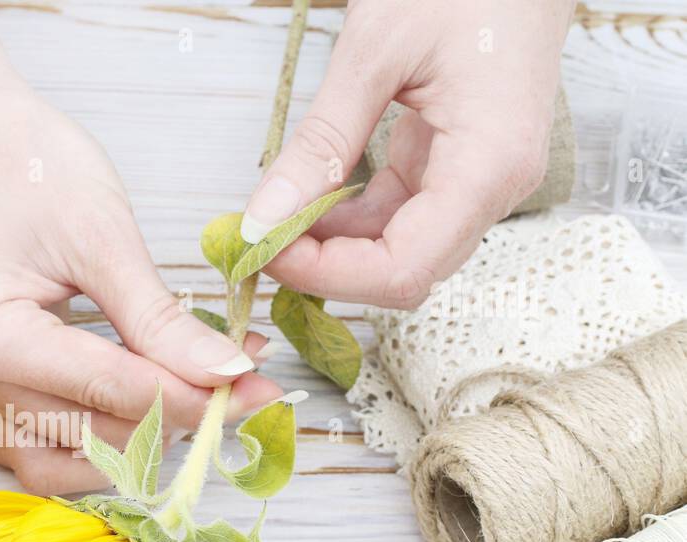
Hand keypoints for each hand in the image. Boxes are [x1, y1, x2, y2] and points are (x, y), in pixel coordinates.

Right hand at [0, 0, 279, 494]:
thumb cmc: (22, 161)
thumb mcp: (102, 235)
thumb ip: (159, 319)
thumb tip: (226, 374)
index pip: (107, 391)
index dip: (191, 397)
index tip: (257, 392)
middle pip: (88, 435)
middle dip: (173, 418)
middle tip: (244, 390)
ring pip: (58, 461)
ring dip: (130, 447)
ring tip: (192, 404)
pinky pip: (34, 446)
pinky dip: (88, 444)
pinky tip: (136, 417)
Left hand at [241, 0, 574, 308]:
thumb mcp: (377, 51)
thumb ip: (321, 141)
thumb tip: (264, 217)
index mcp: (488, 165)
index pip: (404, 270)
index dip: (329, 276)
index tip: (268, 253)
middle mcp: (495, 188)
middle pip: (404, 273)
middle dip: (327, 268)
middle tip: (261, 240)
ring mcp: (481, 182)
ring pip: (398, 250)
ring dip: (333, 246)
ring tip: (274, 218)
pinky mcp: (460, 169)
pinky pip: (400, 216)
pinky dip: (349, 218)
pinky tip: (307, 199)